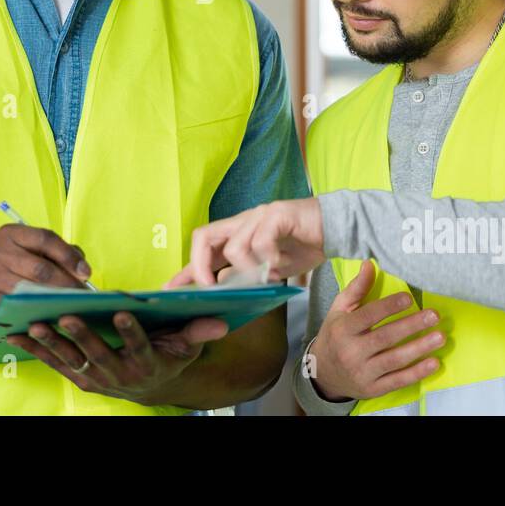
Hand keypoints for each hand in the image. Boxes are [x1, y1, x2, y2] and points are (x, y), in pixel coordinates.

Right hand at [0, 224, 91, 335]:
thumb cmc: (10, 273)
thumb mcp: (27, 253)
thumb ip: (56, 253)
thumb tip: (81, 266)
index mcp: (10, 234)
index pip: (45, 238)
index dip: (68, 255)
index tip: (86, 272)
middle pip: (41, 268)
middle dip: (67, 283)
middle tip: (83, 296)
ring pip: (32, 291)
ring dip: (56, 301)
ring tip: (73, 307)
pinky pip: (20, 309)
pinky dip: (39, 314)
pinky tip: (52, 318)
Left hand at [6, 312, 228, 404]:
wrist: (149, 387)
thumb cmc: (168, 357)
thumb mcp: (186, 346)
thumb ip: (198, 332)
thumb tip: (221, 321)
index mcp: (147, 364)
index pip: (140, 347)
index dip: (131, 332)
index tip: (123, 313)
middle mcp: (120, 376)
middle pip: (100, 355)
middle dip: (82, 336)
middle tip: (66, 316)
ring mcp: (96, 378)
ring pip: (72, 361)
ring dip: (52, 344)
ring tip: (35, 326)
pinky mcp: (79, 377)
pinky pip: (55, 363)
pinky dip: (36, 350)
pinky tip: (16, 335)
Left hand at [166, 198, 325, 286]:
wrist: (335, 228)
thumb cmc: (302, 245)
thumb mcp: (269, 267)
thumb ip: (246, 274)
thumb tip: (222, 287)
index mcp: (238, 233)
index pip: (203, 249)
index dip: (185, 270)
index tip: (170, 290)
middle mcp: (243, 221)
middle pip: (203, 236)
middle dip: (200, 267)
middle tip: (212, 289)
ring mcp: (259, 216)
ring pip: (234, 245)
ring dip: (246, 270)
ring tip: (266, 279)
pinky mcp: (278, 215)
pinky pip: (262, 240)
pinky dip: (268, 260)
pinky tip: (280, 268)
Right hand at [307, 261, 443, 401]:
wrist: (323, 374)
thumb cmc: (335, 336)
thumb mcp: (340, 310)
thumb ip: (357, 288)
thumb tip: (370, 263)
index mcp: (343, 329)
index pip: (368, 316)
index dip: (388, 307)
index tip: (409, 298)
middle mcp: (351, 352)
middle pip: (385, 337)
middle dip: (411, 326)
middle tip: (434, 315)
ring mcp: (362, 373)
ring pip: (394, 360)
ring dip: (419, 349)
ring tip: (440, 337)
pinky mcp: (372, 389)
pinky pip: (398, 381)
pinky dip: (417, 373)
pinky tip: (434, 363)